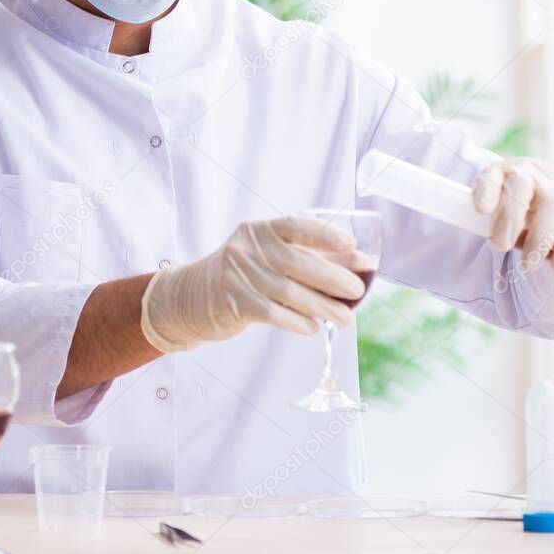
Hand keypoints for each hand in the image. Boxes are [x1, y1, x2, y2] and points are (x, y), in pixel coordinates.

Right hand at [140, 217, 366, 352]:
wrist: (192, 296)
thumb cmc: (243, 274)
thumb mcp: (272, 258)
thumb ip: (313, 257)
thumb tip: (361, 263)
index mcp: (260, 230)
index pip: (295, 226)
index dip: (324, 234)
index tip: (351, 244)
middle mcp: (247, 247)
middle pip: (296, 261)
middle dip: (331, 276)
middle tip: (357, 290)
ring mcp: (236, 274)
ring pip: (287, 291)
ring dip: (321, 306)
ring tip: (344, 317)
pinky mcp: (231, 302)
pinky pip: (271, 313)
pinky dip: (296, 321)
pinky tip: (312, 328)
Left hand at [472, 159, 553, 272]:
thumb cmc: (523, 199)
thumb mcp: (502, 203)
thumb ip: (494, 219)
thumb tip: (495, 243)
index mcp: (502, 172)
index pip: (491, 175)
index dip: (486, 191)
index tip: (481, 210)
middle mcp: (529, 170)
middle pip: (520, 186)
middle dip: (510, 218)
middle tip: (502, 245)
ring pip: (551, 203)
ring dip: (540, 239)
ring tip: (529, 264)